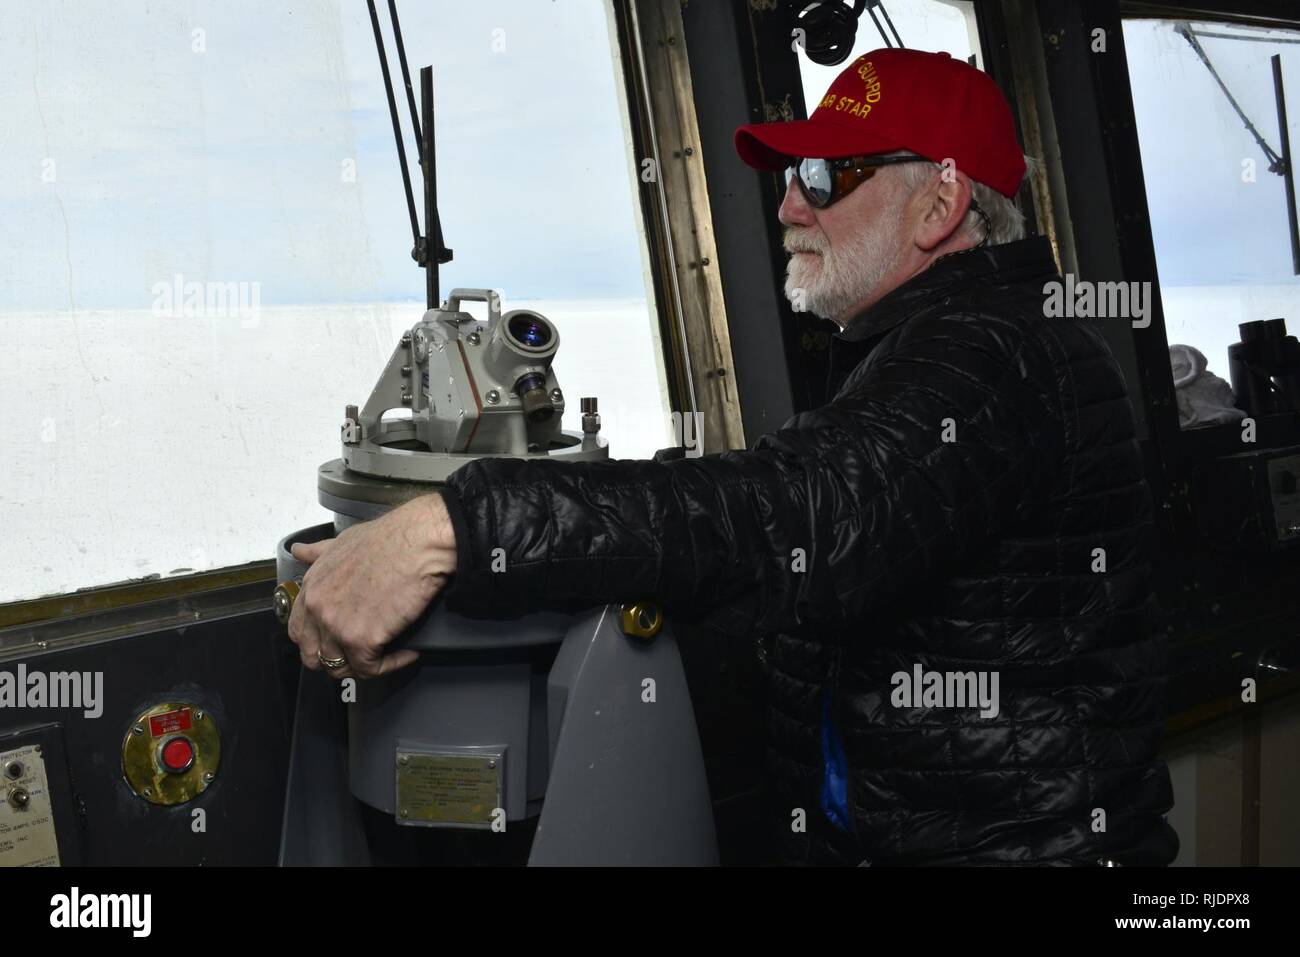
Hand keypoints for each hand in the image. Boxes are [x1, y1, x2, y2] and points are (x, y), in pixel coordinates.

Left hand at [287, 494, 456, 679]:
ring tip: (385, 655)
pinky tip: (406, 654)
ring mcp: (336, 626)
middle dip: (337, 660)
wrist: (417, 542)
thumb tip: (300, 551)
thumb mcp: (344, 541)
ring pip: (340, 667)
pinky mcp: (362, 639)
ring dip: (364, 665)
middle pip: (314, 656)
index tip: (338, 642)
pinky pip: (370, 668)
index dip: (318, 642)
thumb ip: (319, 552)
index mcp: (312, 586)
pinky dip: (390, 665)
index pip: (299, 631)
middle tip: (362, 655)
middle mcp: (317, 608)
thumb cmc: (390, 538)